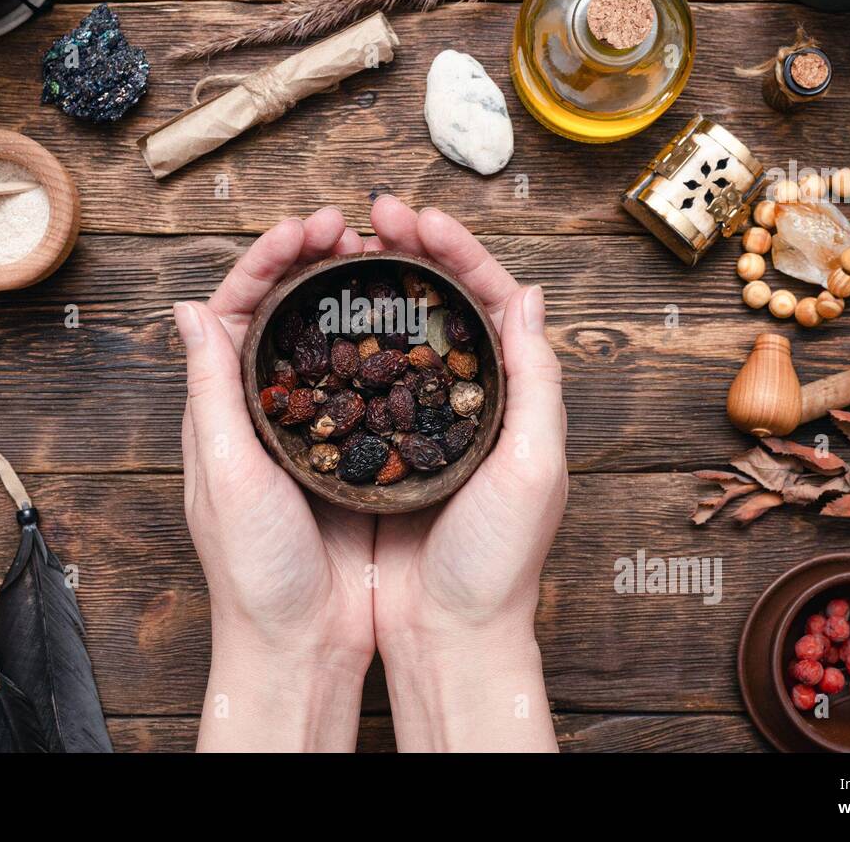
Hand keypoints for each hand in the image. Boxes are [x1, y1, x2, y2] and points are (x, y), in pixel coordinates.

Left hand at [174, 207, 374, 751]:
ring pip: (331, 335)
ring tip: (385, 254)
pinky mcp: (357, 445)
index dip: (271, 256)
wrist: (303, 638)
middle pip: (287, 309)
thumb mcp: (227, 471)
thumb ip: (212, 390)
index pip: (239, 306)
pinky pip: (370, 378)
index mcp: (224, 403)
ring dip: (351, 289)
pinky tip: (413, 318)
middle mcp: (267, 404)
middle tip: (355, 226)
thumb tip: (191, 306)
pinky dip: (386, 339)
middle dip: (315, 257)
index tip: (312, 226)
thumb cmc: (253, 566)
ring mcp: (315, 422)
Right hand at [365, 195, 567, 751]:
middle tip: (368, 214)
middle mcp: (460, 396)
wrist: (443, 634)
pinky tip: (312, 312)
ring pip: (391, 330)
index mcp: (508, 392)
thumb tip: (528, 290)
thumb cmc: (499, 560)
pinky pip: (354, 375)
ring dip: (368, 282)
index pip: (484, 297)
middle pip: (434, 302)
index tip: (413, 217)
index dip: (452, 249)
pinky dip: (337, 337)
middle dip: (404, 249)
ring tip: (336, 245)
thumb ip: (537, 380)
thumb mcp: (534, 466)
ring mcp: (412, 418)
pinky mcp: (371, 443)